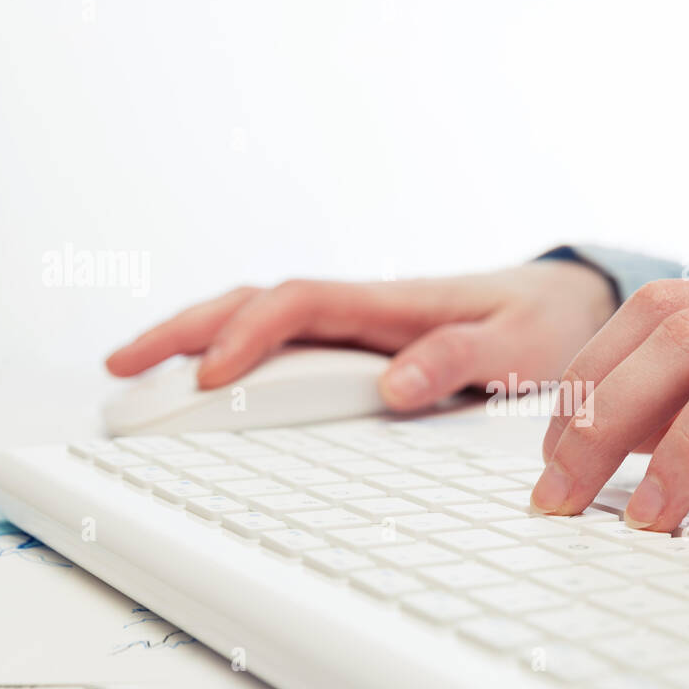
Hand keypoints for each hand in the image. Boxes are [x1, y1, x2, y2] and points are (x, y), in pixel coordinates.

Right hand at [106, 261, 615, 409]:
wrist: (567, 305)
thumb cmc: (543, 324)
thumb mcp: (517, 348)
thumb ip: (460, 361)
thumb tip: (393, 384)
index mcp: (391, 303)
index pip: (297, 305)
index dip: (247, 336)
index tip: (206, 377)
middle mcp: (362, 309)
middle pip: (252, 303)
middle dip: (183, 330)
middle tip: (120, 368)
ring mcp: (356, 327)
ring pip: (258, 322)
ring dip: (194, 341)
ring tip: (136, 376)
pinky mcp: (360, 347)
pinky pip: (283, 345)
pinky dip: (234, 357)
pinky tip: (205, 384)